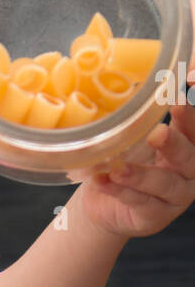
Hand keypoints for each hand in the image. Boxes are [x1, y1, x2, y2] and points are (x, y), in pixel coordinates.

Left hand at [73, 68, 194, 238]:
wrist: (107, 204)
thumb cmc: (129, 160)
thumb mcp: (139, 133)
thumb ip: (144, 110)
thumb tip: (142, 69)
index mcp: (191, 145)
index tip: (190, 80)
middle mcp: (190, 171)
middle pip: (191, 157)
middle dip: (174, 143)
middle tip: (158, 133)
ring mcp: (175, 197)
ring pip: (164, 185)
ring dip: (141, 175)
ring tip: (119, 167)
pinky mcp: (154, 217)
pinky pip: (137, 203)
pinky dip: (118, 191)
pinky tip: (102, 180)